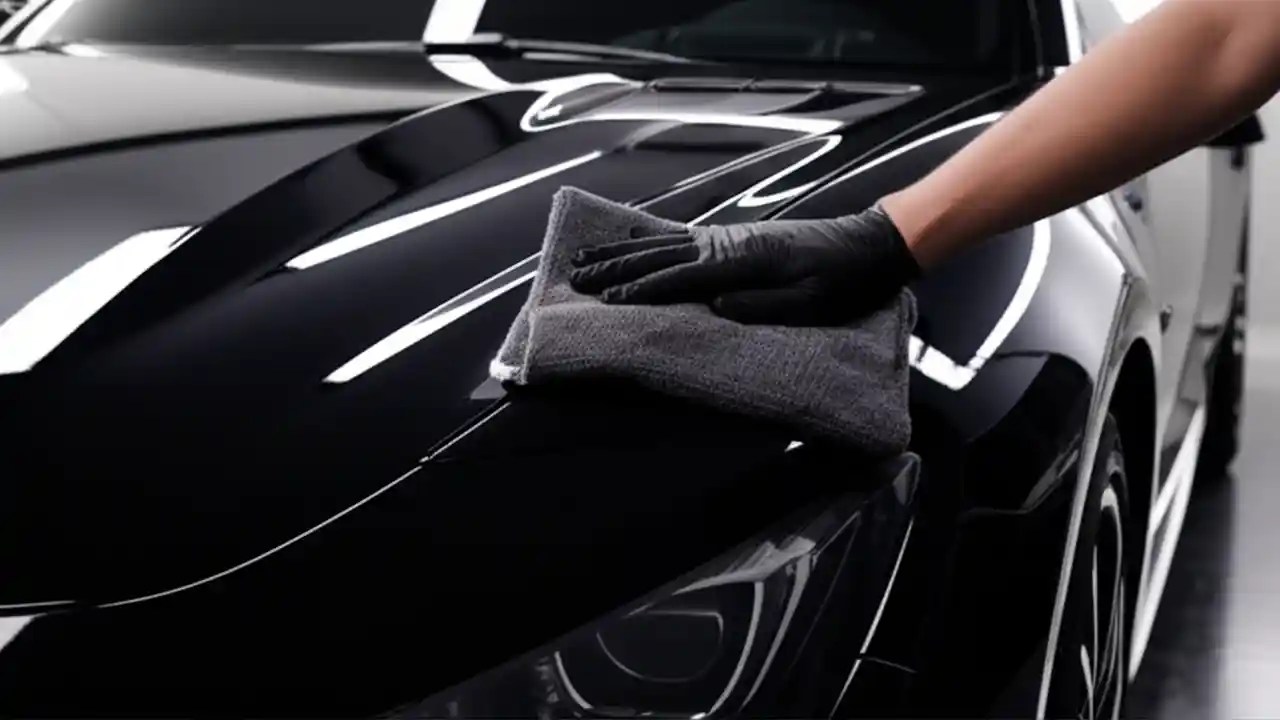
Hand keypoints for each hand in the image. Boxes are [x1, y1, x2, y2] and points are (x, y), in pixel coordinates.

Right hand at [568, 205, 919, 325]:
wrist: (871, 244)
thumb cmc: (846, 281)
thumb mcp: (813, 303)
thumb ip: (763, 305)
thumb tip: (714, 308)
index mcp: (746, 263)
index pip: (684, 278)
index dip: (644, 289)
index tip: (608, 300)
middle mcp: (731, 245)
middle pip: (663, 256)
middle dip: (618, 268)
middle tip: (578, 277)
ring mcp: (731, 238)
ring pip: (666, 243)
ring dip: (625, 252)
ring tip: (588, 256)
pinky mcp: (736, 238)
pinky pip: (683, 237)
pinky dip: (652, 238)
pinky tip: (633, 238)